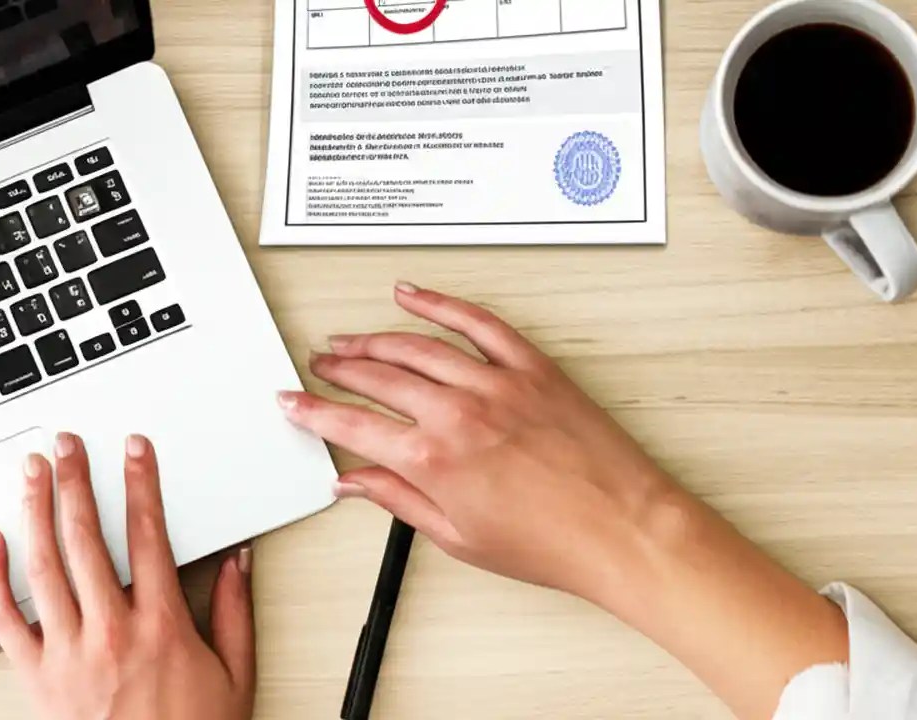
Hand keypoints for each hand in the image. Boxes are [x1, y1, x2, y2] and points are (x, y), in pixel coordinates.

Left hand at [0, 433, 255, 719]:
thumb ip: (236, 611)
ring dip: (36, 511)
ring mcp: (68, 653)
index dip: (140, 484)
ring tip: (33, 472)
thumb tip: (239, 560)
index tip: (134, 451)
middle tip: (67, 445)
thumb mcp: (236, 675)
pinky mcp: (37, 677)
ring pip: (45, 566)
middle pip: (87, 539)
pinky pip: (7, 620)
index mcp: (161, 625)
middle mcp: (110, 631)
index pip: (148, 534)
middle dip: (77, 482)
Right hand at [278, 282, 674, 605]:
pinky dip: (440, 303)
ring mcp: (494, 383)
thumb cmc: (553, 542)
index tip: (293, 402)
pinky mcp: (530, 367)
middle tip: (318, 364)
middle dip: (337, 368)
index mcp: (433, 460)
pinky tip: (413, 296)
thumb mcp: (458, 536)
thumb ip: (397, 499)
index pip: (351, 425)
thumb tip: (354, 484)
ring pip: (415, 345)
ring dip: (373, 338)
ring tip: (349, 338)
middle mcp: (457, 413)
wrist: (624, 528)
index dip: (312, 411)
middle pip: (376, 376)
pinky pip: (476, 322)